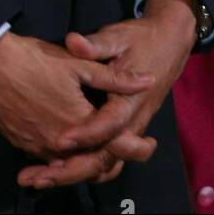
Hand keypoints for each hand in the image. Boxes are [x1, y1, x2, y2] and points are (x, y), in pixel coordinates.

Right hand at [0, 31, 156, 186]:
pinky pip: (50, 161)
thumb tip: (147, 80)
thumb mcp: (78, 64)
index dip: (135, 146)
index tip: (149, 142)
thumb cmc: (33, 61)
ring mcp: (39, 148)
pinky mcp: (23, 145)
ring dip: (88, 161)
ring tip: (103, 152)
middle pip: (93, 163)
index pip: (115, 146)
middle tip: (130, 149)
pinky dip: (64, 159)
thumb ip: (115, 78)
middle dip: (112, 159)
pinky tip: (70, 148)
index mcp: (79, 125)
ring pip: (71, 165)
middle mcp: (60, 145)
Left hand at [16, 0, 197, 190]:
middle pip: (108, 155)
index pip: (109, 124)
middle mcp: (134, 121)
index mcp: (130, 99)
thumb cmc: (140, 39)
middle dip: (77, 167)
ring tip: (46, 177)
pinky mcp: (128, 130)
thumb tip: (72, 41)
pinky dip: (89, 166)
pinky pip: (110, 156)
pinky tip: (63, 165)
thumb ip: (95, 44)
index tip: (61, 140)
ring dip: (80, 172)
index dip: (86, 133)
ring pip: (109, 161)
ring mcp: (132, 129)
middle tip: (44, 175)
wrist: (169, 43)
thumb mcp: (117, 37)